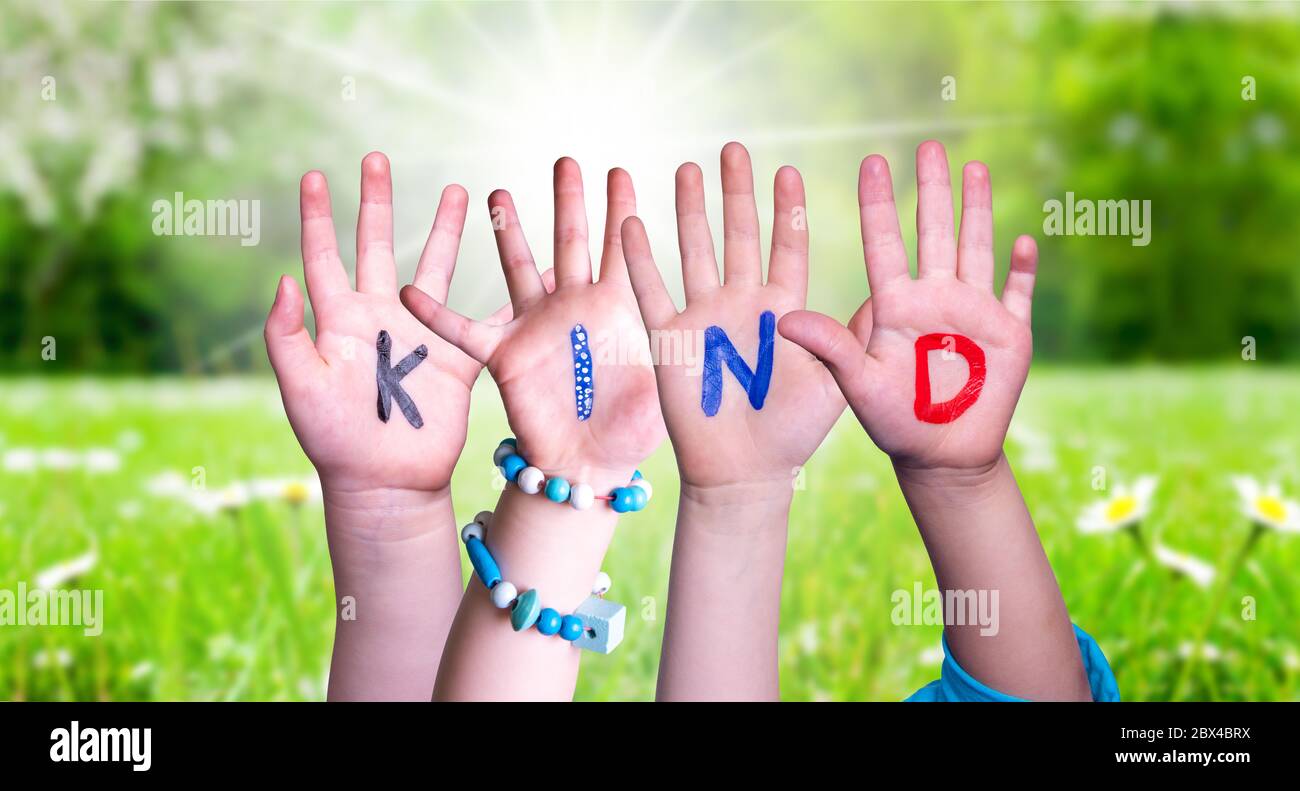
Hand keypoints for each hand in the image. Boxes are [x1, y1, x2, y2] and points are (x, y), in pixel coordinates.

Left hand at [265, 152, 489, 496]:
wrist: (385, 484)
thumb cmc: (335, 441)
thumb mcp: (302, 388)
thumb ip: (287, 336)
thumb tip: (283, 279)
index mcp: (340, 320)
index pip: (325, 255)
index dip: (319, 216)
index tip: (315, 174)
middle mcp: (381, 317)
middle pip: (380, 246)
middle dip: (378, 202)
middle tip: (377, 157)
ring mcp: (420, 334)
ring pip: (435, 268)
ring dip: (444, 229)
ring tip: (458, 190)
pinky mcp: (455, 358)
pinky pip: (483, 319)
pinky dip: (506, 295)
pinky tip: (523, 267)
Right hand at [401, 158, 663, 487]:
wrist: (590, 463)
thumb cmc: (635, 427)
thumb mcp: (664, 377)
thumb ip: (674, 339)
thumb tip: (706, 314)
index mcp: (617, 309)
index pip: (621, 247)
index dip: (621, 210)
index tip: (619, 171)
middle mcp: (574, 308)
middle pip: (570, 241)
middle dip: (569, 201)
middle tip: (567, 160)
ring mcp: (537, 327)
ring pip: (518, 268)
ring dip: (508, 232)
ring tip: (498, 193)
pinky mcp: (505, 355)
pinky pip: (463, 332)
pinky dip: (436, 316)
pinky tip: (410, 292)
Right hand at [619, 143, 847, 491]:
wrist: (743, 472)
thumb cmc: (793, 432)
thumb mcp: (837, 381)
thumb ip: (856, 337)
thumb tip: (892, 294)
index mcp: (784, 309)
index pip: (786, 246)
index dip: (786, 209)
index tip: (788, 170)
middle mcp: (743, 304)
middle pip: (738, 234)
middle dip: (735, 191)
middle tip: (734, 148)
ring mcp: (704, 318)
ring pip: (694, 250)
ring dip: (690, 210)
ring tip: (687, 169)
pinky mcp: (670, 339)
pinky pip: (651, 291)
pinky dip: (641, 260)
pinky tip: (632, 223)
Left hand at [779, 141, 1037, 472]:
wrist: (940, 457)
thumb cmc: (893, 422)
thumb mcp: (857, 383)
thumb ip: (829, 347)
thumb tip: (785, 319)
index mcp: (895, 305)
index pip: (885, 244)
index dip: (880, 205)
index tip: (871, 161)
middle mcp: (934, 299)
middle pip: (934, 233)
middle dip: (932, 190)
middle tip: (929, 145)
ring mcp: (974, 312)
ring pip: (976, 248)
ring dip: (977, 210)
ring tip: (973, 167)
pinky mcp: (1010, 333)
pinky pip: (1018, 293)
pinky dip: (1023, 269)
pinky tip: (1024, 240)